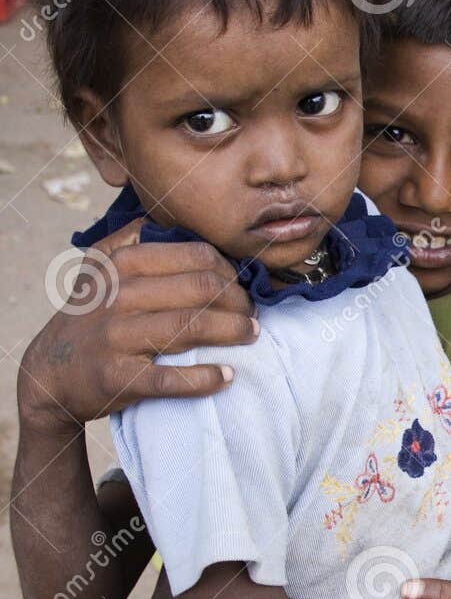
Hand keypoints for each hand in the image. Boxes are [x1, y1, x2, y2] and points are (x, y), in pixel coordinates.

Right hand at [18, 224, 256, 430]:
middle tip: (252, 314)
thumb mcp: (99, 267)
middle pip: (202, 290)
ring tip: (252, 335)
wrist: (50, 373)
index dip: (230, 272)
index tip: (242, 286)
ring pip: (192, 328)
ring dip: (233, 332)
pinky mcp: (119, 377)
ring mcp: (117, 337)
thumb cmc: (88, 316)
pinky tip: (226, 376)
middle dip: (239, 302)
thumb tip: (175, 220)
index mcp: (121, 264)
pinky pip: (172, 378)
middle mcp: (118, 296)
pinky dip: (205, 378)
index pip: (196, 257)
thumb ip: (132, 237)